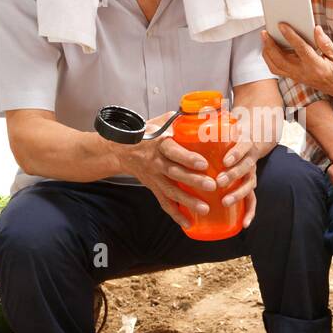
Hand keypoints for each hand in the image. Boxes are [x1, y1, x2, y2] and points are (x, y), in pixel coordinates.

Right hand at [118, 114, 218, 229]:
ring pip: (170, 191)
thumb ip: (184, 118)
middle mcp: (156, 162)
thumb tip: (210, 109)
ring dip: (187, 201)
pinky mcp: (153, 187)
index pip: (174, 151)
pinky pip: (164, 203)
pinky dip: (175, 214)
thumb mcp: (162, 121)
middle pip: (175, 173)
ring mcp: (154, 177)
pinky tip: (188, 223)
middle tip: (212, 186)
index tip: (203, 163)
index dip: (188, 158)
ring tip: (205, 209)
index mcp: (160, 144)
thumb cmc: (148, 133)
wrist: (121, 149)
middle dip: (193, 181)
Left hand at [215, 130, 258, 228]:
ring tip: (225, 202)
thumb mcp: (224, 130)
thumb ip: (207, 127)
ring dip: (238, 194)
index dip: (235, 154)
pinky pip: (252, 201)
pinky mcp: (249, 186)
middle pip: (245, 168)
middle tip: (219, 182)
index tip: (225, 161)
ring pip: (248, 185)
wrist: (250, 143)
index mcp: (244, 144)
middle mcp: (249, 160)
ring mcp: (251, 174)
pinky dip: (249, 213)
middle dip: (233, 175)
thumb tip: (181, 120)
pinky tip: (244, 223)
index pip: (242, 147)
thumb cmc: (231, 138)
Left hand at [261, 24, 332, 101]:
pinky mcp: (296, 78)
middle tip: (265, 32)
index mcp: (317, 66)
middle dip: (270, 45)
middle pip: (280, 60)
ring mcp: (299, 78)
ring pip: (276, 67)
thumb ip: (325, 43)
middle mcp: (305, 74)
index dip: (290, 36)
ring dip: (267, 53)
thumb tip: (315, 29)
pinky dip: (271, 59)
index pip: (300, 49)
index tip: (281, 25)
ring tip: (265, 39)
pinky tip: (270, 48)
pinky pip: (278, 70)